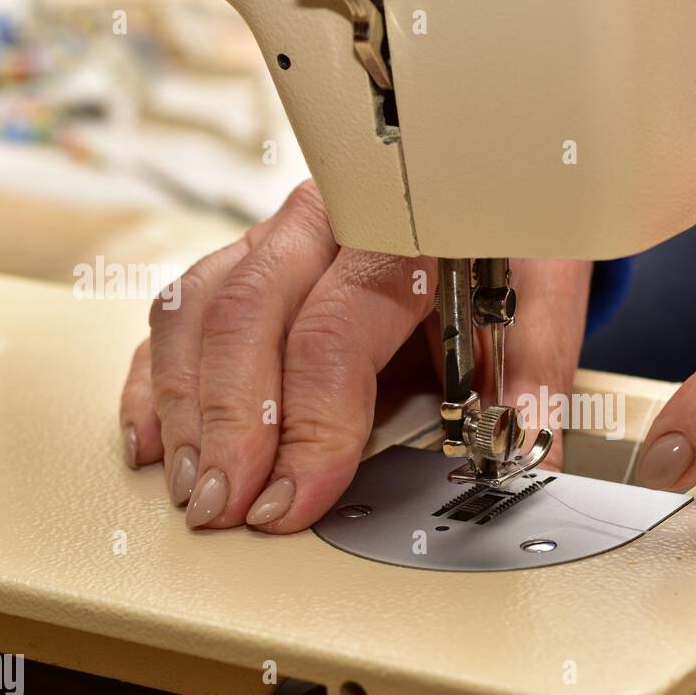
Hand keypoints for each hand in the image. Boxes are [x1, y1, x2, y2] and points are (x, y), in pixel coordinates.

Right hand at [119, 180, 590, 532]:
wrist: (489, 187)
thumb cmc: (509, 239)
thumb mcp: (541, 294)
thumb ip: (537, 372)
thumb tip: (532, 455)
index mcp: (398, 226)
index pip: (333, 334)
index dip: (308, 427)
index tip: (294, 497)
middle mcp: (322, 221)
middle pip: (246, 320)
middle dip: (227, 427)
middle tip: (223, 507)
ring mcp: (275, 238)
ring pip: (197, 311)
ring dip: (185, 409)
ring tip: (193, 487)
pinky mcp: (246, 260)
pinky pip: (179, 311)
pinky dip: (158, 378)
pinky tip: (154, 438)